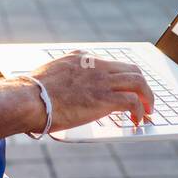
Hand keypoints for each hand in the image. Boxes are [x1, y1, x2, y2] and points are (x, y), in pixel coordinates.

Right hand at [26, 51, 155, 130]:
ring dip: (147, 98)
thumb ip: (65, 75)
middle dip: (142, 85)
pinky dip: (140, 111)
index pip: (112, 63)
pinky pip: (133, 102)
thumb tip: (67, 89)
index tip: (127, 89)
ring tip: (147, 111)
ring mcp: (102, 81)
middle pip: (132, 69)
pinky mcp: (104, 99)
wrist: (29, 99)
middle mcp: (96, 65)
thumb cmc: (33, 93)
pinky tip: (137, 120)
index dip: (124, 77)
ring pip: (139, 82)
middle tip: (145, 100)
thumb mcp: (52, 73)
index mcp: (83, 57)